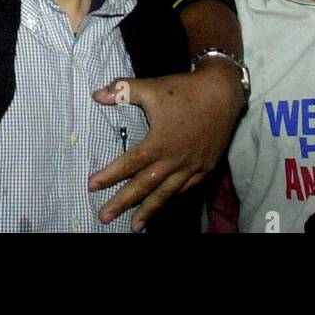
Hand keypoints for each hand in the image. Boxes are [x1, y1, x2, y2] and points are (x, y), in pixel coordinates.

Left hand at [89, 63, 243, 231]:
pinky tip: (163, 204)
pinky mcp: (205, 167)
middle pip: (144, 186)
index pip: (129, 164)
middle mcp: (174, 160)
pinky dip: (172, 198)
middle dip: (123, 203)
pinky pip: (185, 189)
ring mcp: (192, 167)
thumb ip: (123, 91)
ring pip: (166, 194)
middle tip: (104, 216)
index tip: (91, 186)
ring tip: (134, 226)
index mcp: (159, 143)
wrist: (222, 93)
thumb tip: (96, 95)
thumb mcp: (151, 87)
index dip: (109, 176)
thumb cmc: (184, 90)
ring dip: (149, 210)